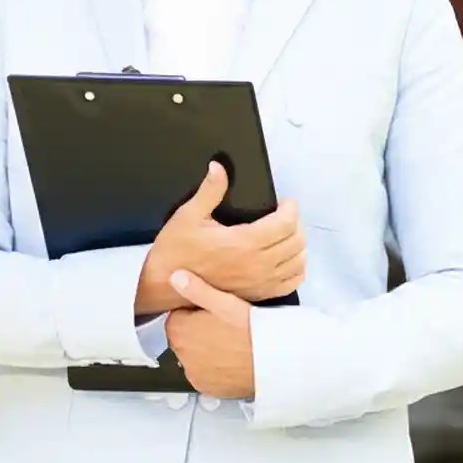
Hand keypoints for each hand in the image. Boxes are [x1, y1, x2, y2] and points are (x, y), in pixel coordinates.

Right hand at [136, 162, 306, 313]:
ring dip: (297, 245)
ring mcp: (259, 282)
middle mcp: (256, 264)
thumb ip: (210, 191)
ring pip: (298, 261)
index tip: (285, 202)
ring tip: (286, 235)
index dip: (291, 208)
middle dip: (295, 223)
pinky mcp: (257, 294)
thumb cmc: (175, 250)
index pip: (286, 223)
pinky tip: (285, 259)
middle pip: (297, 241)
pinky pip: (291, 282)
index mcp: (243, 242)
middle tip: (284, 215)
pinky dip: (295, 268)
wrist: (164, 285)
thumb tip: (218, 168)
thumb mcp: (189, 215)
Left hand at [166, 269, 254, 398]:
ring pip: (195, 356)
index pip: (177, 316)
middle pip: (185, 337)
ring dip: (206, 351)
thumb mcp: (224, 302)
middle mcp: (181, 355)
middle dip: (199, 331)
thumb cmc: (251, 330)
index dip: (195, 312)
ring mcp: (194, 374)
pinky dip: (214, 369)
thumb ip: (196, 289)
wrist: (274, 361)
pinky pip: (206, 375)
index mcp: (179, 330)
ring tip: (231, 342)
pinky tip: (231, 359)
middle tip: (225, 326)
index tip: (213, 311)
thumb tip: (175, 276)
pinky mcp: (207, 389)